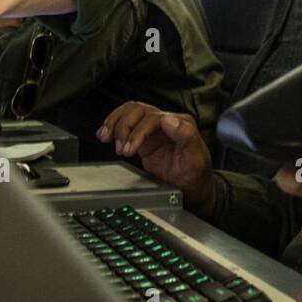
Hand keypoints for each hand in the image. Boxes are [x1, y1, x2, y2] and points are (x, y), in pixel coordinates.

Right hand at [97, 103, 214, 217]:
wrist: (191, 189)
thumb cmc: (196, 176)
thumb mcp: (196, 159)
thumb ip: (186, 136)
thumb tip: (169, 119)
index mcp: (181, 124)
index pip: (154, 118)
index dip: (139, 131)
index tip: (130, 148)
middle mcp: (167, 122)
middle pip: (139, 111)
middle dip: (125, 128)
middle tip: (120, 150)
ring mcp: (155, 129)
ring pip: (130, 112)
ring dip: (116, 123)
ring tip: (107, 138)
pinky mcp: (144, 137)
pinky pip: (127, 123)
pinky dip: (113, 125)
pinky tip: (105, 134)